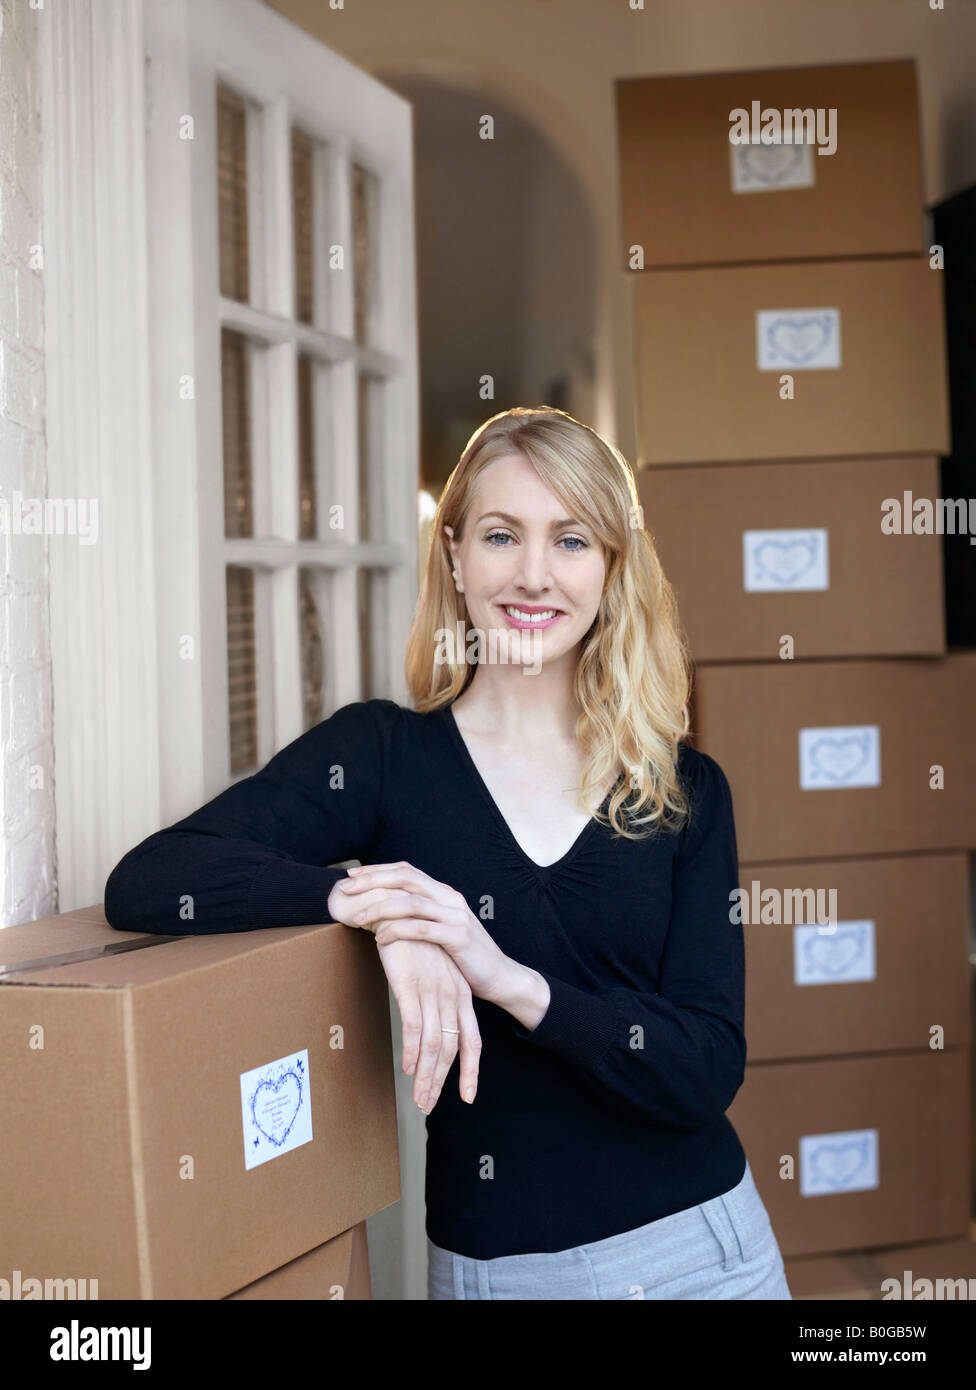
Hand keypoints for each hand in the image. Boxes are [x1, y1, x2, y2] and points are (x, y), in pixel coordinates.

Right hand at [328, 876, 480, 1112]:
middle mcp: (450, 993)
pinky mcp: (411, 984)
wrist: (390, 908)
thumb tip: (430, 1029)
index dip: (470, 1069)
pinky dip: (412, 1050)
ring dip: (427, 1076)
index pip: (471, 1038)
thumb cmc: (409, 942)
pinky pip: (414, 1024)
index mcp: (458, 991)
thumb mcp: (429, 972)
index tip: (468, 1095)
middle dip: (443, 1082)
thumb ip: (433, 999)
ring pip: (435, 1043)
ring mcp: (432, 989)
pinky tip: (407, 1068)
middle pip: (453, 1047)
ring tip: (419, 1100)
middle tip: (430, 1107)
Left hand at [333, 860, 514, 1004]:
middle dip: (371, 881)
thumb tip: (387, 912)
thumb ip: (421, 917)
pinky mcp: (458, 937)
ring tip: (357, 916)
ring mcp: (455, 916)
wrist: (500, 977)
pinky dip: (398, 931)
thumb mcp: (441, 930)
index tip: (351, 876)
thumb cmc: (464, 956)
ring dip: (379, 907)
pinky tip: (380, 938)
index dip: (377, 870)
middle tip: (344, 889)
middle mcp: (449, 898)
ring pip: (410, 902)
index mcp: (443, 893)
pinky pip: (421, 929)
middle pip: (405, 879)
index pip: (406, 871)